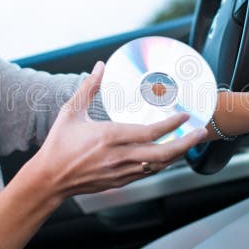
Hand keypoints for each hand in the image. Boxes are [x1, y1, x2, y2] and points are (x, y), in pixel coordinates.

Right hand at [27, 61, 208, 197]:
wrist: (49, 180)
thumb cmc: (58, 145)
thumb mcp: (71, 112)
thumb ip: (88, 88)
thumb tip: (100, 66)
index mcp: (108, 137)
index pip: (149, 132)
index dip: (171, 124)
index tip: (184, 115)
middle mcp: (118, 157)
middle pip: (162, 153)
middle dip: (185, 143)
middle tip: (200, 132)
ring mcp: (120, 173)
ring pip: (158, 165)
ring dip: (177, 154)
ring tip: (190, 141)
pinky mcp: (119, 182)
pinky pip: (147, 173)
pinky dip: (161, 164)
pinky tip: (168, 155)